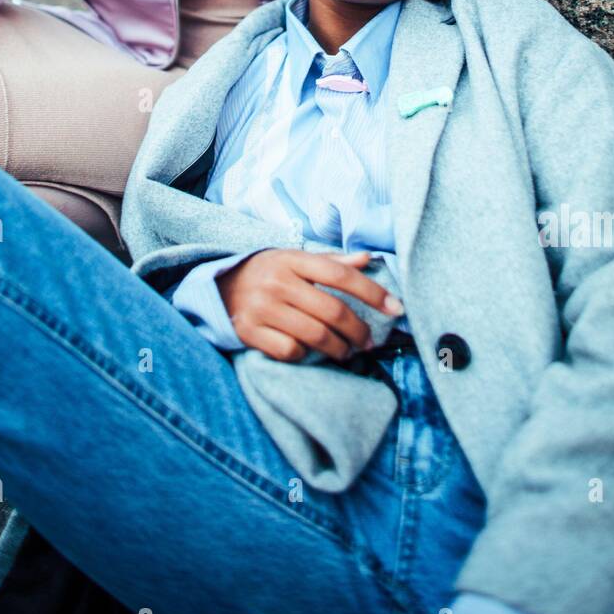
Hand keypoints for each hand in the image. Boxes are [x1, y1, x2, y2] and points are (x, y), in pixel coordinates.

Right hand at [217, 248, 403, 361]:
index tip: (396, 308)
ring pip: (315, 335)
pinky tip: (310, 352)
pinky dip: (306, 355)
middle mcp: (277, 282)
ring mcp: (262, 308)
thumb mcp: (294, 259)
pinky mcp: (249, 332)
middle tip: (369, 341)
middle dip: (359, 331)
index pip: (340, 274)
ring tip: (348, 352)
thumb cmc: (267, 273)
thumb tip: (367, 258)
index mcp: (293, 260)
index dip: (373, 292)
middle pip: (332, 311)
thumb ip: (331, 262)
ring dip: (339, 349)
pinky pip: (290, 351)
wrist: (217, 287)